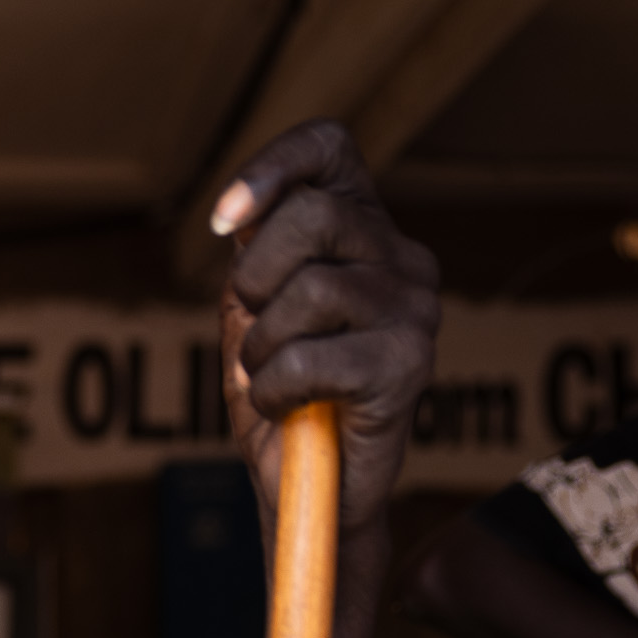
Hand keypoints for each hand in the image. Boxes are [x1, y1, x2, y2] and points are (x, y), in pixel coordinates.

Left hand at [211, 119, 442, 530]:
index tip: (222, 220)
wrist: (310, 489)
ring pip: (310, 291)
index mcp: (365, 232)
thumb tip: (242, 213)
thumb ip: (255, 256)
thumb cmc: (282, 398)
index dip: (272, 166)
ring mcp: (415, 310)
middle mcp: (403, 260)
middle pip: (313, 216)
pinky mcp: (410, 365)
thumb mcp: (254, 315)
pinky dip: (275, 389)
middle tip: (258, 333)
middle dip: (256, 279)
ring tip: (277, 378)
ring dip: (264, 348)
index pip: (330, 148)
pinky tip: (290, 406)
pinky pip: (311, 357)